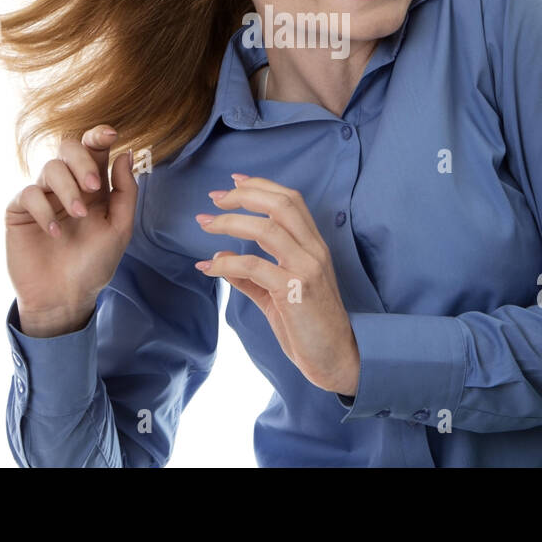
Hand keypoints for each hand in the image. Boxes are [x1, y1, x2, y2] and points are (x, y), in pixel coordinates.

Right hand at [5, 125, 138, 335]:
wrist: (64, 297)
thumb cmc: (94, 264)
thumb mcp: (120, 229)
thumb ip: (125, 192)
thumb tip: (125, 153)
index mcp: (93, 186)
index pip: (94, 149)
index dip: (99, 135)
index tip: (110, 133)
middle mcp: (67, 185)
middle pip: (69, 148)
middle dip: (83, 162)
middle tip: (94, 187)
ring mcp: (42, 196)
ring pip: (50, 168)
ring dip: (67, 188)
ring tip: (78, 216)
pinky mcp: (20, 211)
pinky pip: (29, 193)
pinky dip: (44, 209)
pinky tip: (54, 232)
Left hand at [194, 174, 360, 395]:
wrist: (336, 359)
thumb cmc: (308, 326)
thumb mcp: (276, 294)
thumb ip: (250, 275)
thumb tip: (219, 258)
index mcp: (313, 246)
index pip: (290, 200)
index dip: (261, 185)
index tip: (234, 182)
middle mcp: (314, 251)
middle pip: (281, 204)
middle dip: (244, 195)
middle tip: (214, 198)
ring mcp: (307, 268)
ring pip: (267, 228)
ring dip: (230, 222)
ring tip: (206, 224)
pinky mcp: (295, 290)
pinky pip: (254, 266)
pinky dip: (226, 263)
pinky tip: (210, 267)